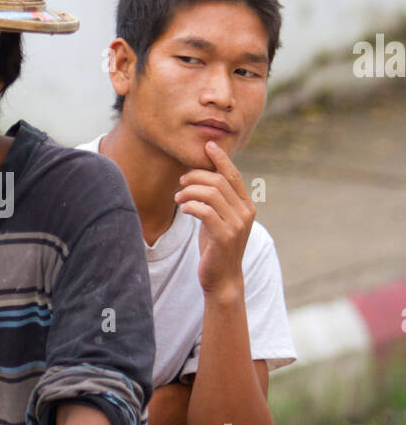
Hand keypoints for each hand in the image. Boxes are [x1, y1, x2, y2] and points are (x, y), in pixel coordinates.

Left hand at [175, 139, 254, 295]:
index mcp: (246, 206)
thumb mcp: (218, 220)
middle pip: (219, 181)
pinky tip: (183, 208)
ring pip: (211, 194)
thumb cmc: (216, 247)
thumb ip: (216, 201)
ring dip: (190, 191)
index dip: (221, 158)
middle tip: (181, 182)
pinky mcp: (225, 236)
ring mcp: (237, 225)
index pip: (233, 175)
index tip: (208, 145)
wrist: (222, 279)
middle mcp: (245, 213)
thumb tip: (202, 177)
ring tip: (178, 197)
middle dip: (196, 176)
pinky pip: (205, 211)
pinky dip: (191, 205)